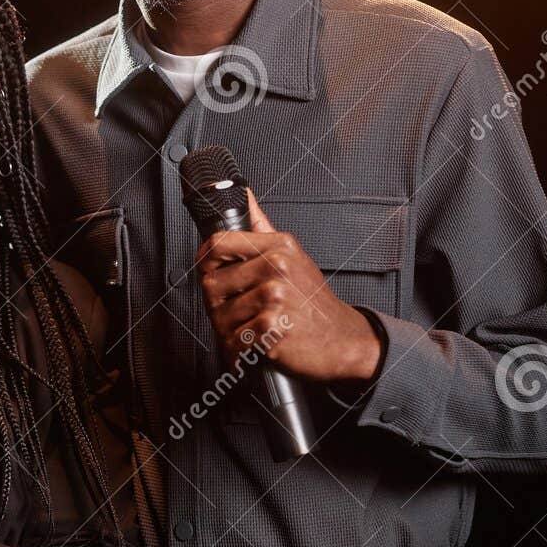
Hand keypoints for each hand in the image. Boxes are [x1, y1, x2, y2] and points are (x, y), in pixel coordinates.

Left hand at [195, 190, 382, 382]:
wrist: (342, 339)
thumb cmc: (314, 302)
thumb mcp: (293, 255)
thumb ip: (262, 228)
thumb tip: (245, 196)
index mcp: (278, 247)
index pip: (218, 243)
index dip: (204, 259)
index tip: (207, 269)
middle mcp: (276, 268)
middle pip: (212, 282)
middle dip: (216, 303)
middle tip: (235, 311)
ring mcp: (274, 297)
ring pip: (220, 315)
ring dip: (228, 330)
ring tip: (248, 329)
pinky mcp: (272, 328)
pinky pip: (234, 339)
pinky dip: (239, 349)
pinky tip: (254, 344)